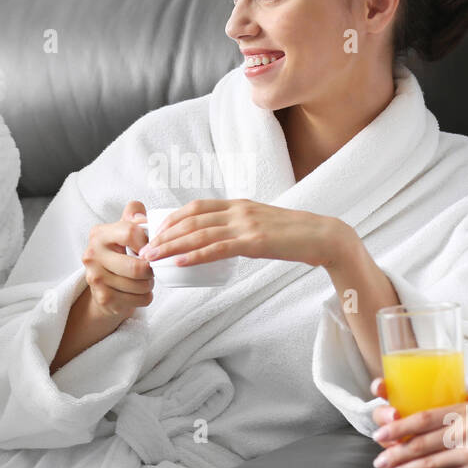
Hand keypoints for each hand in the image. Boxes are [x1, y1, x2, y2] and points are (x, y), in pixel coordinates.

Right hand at [81, 200, 154, 318]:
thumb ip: (134, 215)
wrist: (102, 285)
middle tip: (151, 268)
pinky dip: (146, 296)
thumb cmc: (118, 254)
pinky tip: (138, 291)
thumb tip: (143, 217)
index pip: (131, 232)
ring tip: (144, 279)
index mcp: (99, 234)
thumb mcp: (124, 230)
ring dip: (149, 284)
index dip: (148, 241)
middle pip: (137, 266)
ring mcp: (96, 278)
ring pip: (141, 285)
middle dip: (151, 269)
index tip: (151, 247)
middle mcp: (92, 255)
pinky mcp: (104, 298)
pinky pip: (140, 299)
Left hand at [138, 199, 349, 268]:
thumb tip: (222, 241)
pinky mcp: (254, 242)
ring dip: (171, 246)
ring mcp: (246, 225)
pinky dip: (195, 255)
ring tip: (152, 258)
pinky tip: (179, 263)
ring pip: (199, 234)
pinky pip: (218, 249)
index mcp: (239, 204)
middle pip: (191, 220)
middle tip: (144, 249)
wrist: (323, 237)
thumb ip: (241, 228)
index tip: (155, 232)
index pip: (196, 207)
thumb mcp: (261, 225)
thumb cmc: (293, 235)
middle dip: (164, 234)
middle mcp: (238, 210)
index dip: (172, 218)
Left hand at [368, 377, 467, 467]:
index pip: (422, 417)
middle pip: (420, 442)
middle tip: (378, 460)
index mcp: (465, 409)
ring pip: (427, 463)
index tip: (379, 435)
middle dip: (394, 453)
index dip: (397, 427)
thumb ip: (453, 414)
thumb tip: (415, 424)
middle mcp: (467, 428)